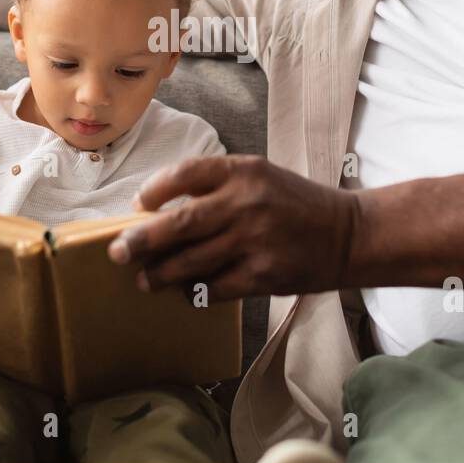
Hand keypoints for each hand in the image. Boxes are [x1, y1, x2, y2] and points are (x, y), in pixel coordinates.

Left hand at [108, 155, 361, 300]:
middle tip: (117, 253)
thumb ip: (216, 185)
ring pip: (191, 262)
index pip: (184, 174)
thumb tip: (159, 211)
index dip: (153, 191)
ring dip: (161, 274)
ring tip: (145, 280)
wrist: (346, 234)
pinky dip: (196, 292)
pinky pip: (215, 288)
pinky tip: (186, 292)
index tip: (138, 205)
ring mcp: (254, 240)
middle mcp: (246, 202)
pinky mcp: (264, 274)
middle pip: (178, 223)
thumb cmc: (293, 203)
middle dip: (141, 240)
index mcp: (242, 170)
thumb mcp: (259, 176)